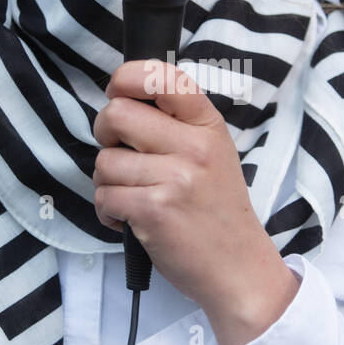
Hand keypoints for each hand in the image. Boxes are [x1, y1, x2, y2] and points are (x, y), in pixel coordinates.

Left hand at [92, 58, 300, 344]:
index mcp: (207, 124)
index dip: (125, 78)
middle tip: (119, 154)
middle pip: (116, 113)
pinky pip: (104, 196)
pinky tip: (130, 220)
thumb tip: (119, 101)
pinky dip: (108, 212)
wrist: (239, 268)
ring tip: (133, 197)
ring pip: (104, 161)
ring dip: (107, 183)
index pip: (160, 76)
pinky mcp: (155, 211)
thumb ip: (175, 125)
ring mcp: (176, 178)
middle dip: (104, 134)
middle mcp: (194, 146)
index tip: (118, 95)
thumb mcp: (212, 153)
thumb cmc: (216, 210)